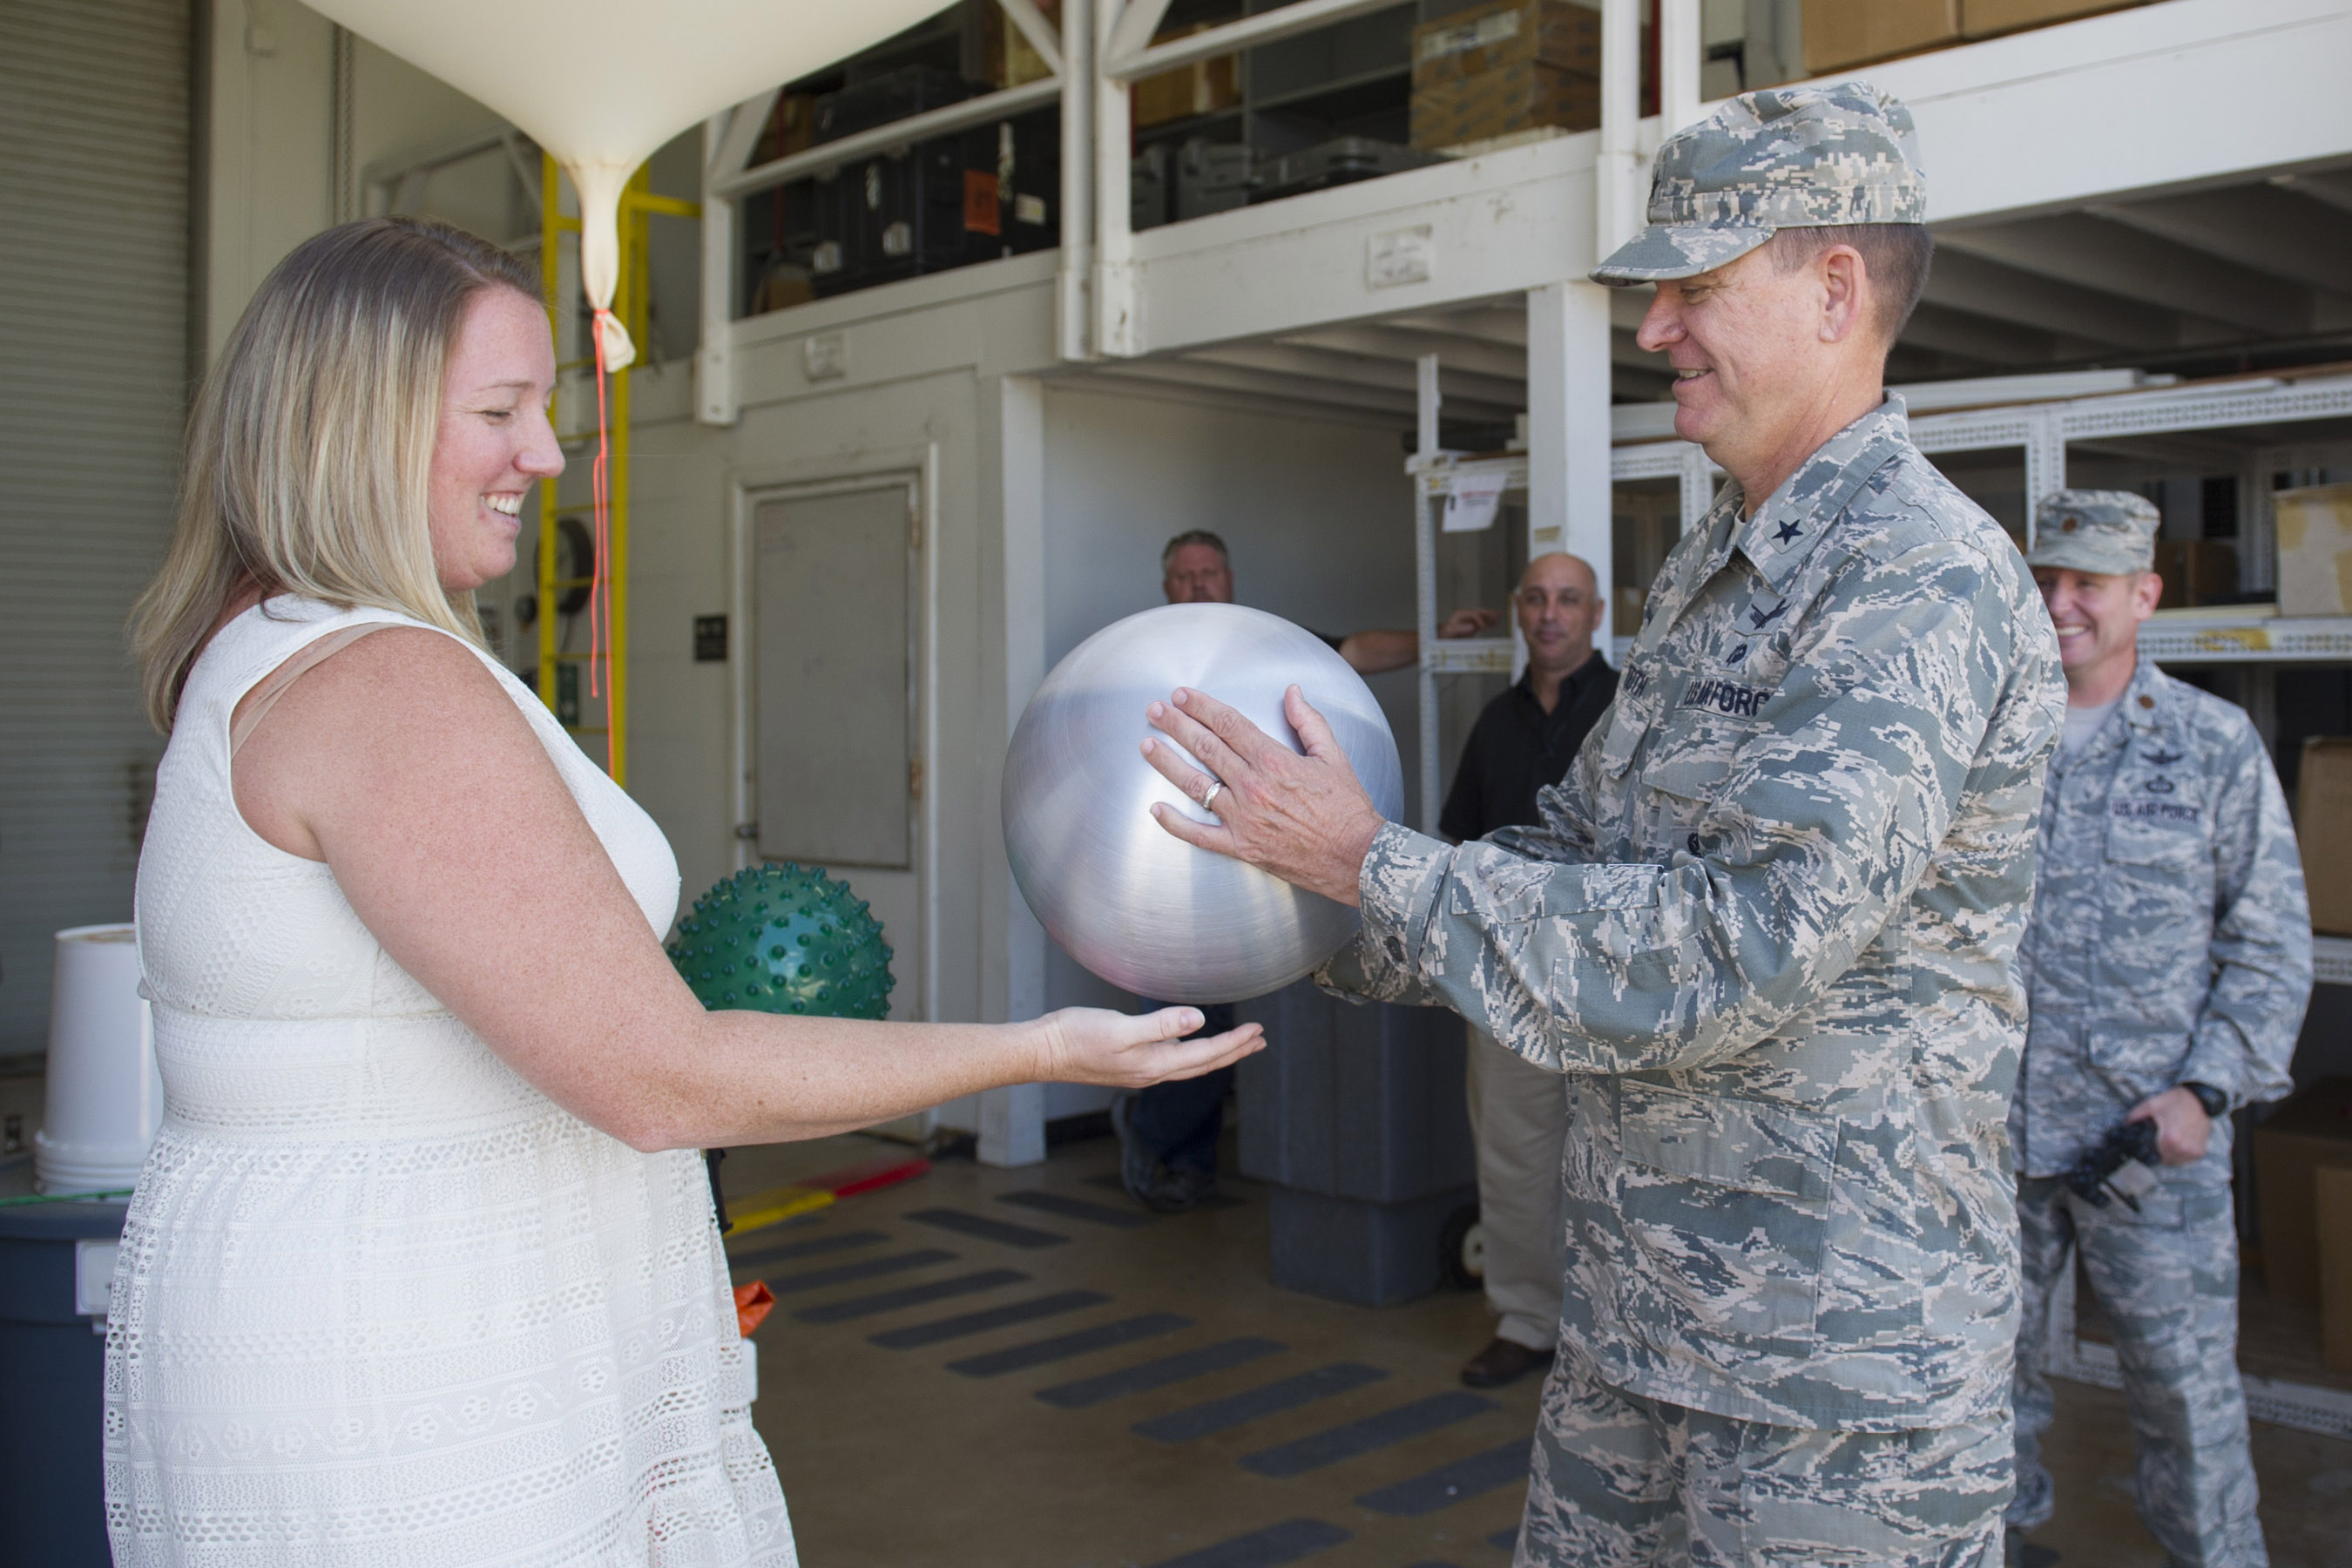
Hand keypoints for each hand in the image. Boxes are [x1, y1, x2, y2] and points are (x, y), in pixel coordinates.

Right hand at [1034, 1006, 1263, 1087]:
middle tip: (1260, 1040)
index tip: (1258, 1031)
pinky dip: (1192, 1053)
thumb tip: (1198, 1020)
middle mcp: (1151, 1072)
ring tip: (1236, 1045)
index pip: (1206, 1055)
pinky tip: (1190, 1044)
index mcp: (1154, 1064)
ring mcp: (1140, 1071)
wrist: (1041, 1051)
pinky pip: (1172, 1061)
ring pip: (1189, 1065)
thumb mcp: (1119, 1028)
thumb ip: (1160, 1024)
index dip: (1235, 1043)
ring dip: (1216, 1054)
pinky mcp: (1128, 1064)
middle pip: (1204, 1065)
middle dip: (1234, 1052)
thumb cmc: (1075, 1037)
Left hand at [1140, 685, 1387, 905]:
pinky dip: (1175, 823)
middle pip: (1205, 747)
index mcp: (1275, 760)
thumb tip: (1292, 692)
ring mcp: (1244, 818)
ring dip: (1167, 763)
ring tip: (1147, 746)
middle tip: (1155, 711)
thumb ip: (1308, 721)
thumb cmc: (1348, 809)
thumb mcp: (1333, 756)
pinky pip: (1199, 834)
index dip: (1201, 706)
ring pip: (1195, 785)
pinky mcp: (1241, 847)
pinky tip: (1155, 809)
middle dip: (1176, 725)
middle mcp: (1254, 787)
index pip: (1228, 724)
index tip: (1182, 695)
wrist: (1357, 857)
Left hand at [1438, 607, 1499, 638]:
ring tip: (1501, 615)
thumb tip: (1471, 627)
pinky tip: (1496, 623)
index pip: (1472, 614)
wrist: (1441, 641)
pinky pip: (1483, 623)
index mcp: (1459, 615)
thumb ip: (1459, 629)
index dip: (1478, 620)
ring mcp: (1470, 622)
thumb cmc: (1443, 637)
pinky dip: (1490, 623)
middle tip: (1498, 616)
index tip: (1482, 627)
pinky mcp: (1472, 628)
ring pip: (1483, 617)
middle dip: (1488, 614)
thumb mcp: (1448, 633)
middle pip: (1479, 613)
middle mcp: (1465, 617)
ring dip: (1491, 616)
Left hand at [2126, 1086, 2210, 1165]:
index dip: (2147, 1150)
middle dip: (2157, 1152)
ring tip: (2167, 1141)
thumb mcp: (2151, 1105)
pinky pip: (2185, 1159)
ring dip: (2169, 1155)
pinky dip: (2179, 1154)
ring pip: (2174, 1161)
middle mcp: (2183, 1148)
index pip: (2153, 1155)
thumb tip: (2125, 1125)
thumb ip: (2135, 1116)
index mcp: (2171, 1139)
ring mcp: (2193, 1151)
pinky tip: (2177, 1143)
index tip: (2146, 1144)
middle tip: (2157, 1140)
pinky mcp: (2200, 1152)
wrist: (2199, 1100)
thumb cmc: (2176, 1102)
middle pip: (2163, 1159)